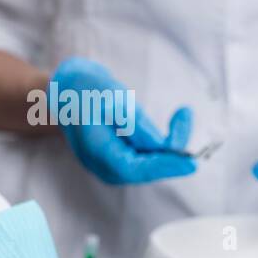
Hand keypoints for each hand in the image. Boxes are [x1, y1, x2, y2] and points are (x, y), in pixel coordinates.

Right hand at [50, 57, 195, 184]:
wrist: (67, 89)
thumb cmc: (86, 89)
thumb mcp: (110, 97)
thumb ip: (134, 123)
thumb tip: (162, 147)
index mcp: (95, 151)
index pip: (133, 169)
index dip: (162, 167)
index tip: (190, 163)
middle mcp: (103, 165)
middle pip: (144, 169)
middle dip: (172, 152)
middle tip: (186, 118)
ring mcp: (112, 163)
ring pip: (150, 163)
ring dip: (172, 144)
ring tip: (183, 115)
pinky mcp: (122, 157)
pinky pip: (149, 156)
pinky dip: (166, 142)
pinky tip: (179, 117)